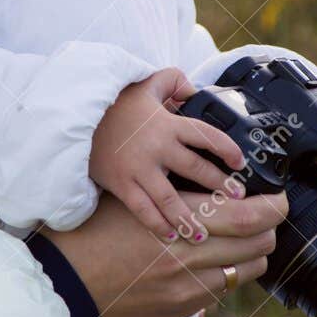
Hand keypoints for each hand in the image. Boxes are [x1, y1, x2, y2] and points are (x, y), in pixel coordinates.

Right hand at [45, 187, 287, 316]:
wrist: (61, 288)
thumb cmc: (88, 235)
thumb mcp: (130, 202)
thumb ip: (173, 197)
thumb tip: (212, 191)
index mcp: (176, 221)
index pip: (249, 215)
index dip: (273, 206)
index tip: (277, 198)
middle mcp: (189, 256)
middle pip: (258, 243)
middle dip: (267, 228)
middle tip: (264, 215)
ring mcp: (187, 288)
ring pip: (246, 270)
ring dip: (250, 254)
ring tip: (237, 240)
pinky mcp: (180, 310)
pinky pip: (221, 292)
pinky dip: (224, 275)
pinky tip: (208, 264)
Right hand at [89, 68, 247, 240]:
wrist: (76, 118)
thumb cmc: (113, 105)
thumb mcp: (145, 84)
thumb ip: (173, 81)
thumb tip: (193, 90)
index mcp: (167, 124)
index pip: (206, 136)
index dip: (227, 149)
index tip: (240, 163)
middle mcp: (157, 148)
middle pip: (195, 169)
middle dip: (219, 185)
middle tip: (237, 199)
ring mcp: (139, 169)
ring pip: (171, 198)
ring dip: (190, 217)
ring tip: (204, 233)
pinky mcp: (121, 184)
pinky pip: (143, 209)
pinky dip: (158, 224)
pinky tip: (170, 235)